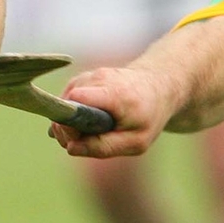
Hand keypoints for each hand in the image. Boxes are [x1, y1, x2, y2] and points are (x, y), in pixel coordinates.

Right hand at [48, 65, 176, 157]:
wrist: (159, 86)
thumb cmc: (149, 116)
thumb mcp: (136, 141)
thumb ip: (103, 147)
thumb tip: (70, 148)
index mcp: (114, 94)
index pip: (76, 100)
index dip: (68, 122)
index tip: (75, 139)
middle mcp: (100, 78)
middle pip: (65, 102)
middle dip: (65, 127)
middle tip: (80, 142)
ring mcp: (91, 74)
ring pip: (64, 100)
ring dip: (68, 120)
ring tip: (86, 133)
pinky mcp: (85, 76)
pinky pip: (68, 96)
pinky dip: (72, 111)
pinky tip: (86, 121)